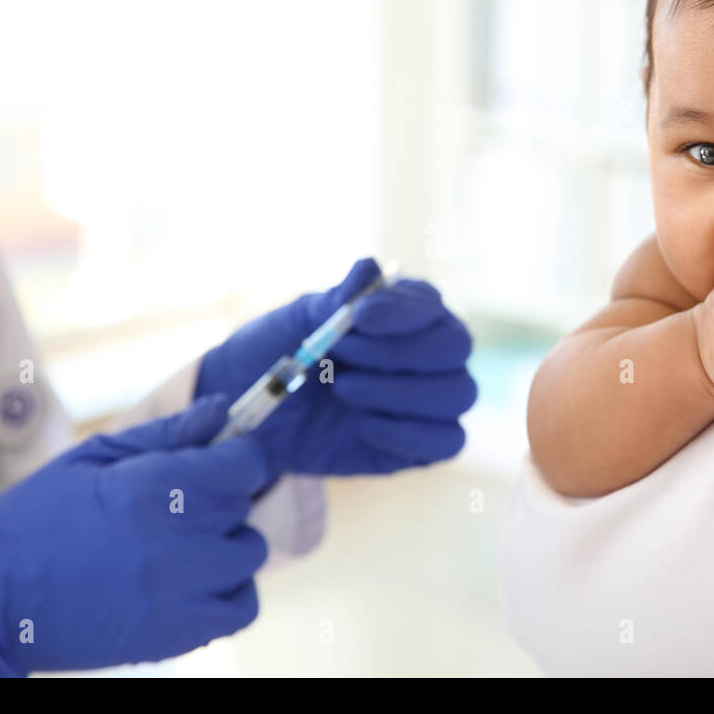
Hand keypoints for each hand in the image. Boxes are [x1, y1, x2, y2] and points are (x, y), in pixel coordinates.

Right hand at [0, 395, 271, 675]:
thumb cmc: (38, 516)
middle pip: (243, 505)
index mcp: (153, 485)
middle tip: (181, 506)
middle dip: (221, 498)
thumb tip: (224, 407)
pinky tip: (198, 583)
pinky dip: (231, 593)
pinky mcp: (175, 633)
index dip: (238, 457)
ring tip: (185, 546)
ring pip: (248, 553)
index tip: (223, 461)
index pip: (243, 463)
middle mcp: (174, 536)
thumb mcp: (95, 456)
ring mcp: (178, 589)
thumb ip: (168, 432)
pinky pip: (243, 608)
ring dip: (227, 545)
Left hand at [195, 258, 477, 475]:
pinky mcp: (423, 444)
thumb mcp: (297, 320)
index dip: (402, 311)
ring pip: (459, 393)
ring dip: (399, 392)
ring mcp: (431, 400)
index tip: (360, 317)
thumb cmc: (280, 355)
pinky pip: (448, 441)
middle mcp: (430, 353)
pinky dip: (408, 433)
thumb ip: (337, 298)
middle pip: (457, 346)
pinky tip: (362, 426)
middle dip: (400, 351)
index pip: (431, 304)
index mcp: (406, 312)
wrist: (254, 414)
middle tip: (341, 354)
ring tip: (343, 389)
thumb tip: (369, 269)